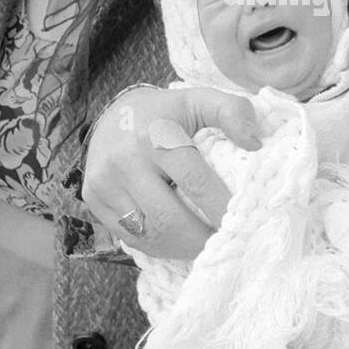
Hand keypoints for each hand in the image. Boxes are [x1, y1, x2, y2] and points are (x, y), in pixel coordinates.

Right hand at [81, 85, 261, 259]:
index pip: (196, 183)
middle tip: (225, 244)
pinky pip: (129, 236)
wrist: (114, 115)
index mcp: (155, 135)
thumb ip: (232, 112)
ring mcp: (105, 183)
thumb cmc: (166, 113)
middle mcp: (125, 160)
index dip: (221, 209)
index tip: (243, 222)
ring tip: (204, 246)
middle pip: (169, 218)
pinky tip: (178, 242)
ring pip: (148, 233)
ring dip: (181, 247)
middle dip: (201, 238)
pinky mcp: (94, 199)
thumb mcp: (200, 100)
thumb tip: (255, 143)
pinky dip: (158, 246)